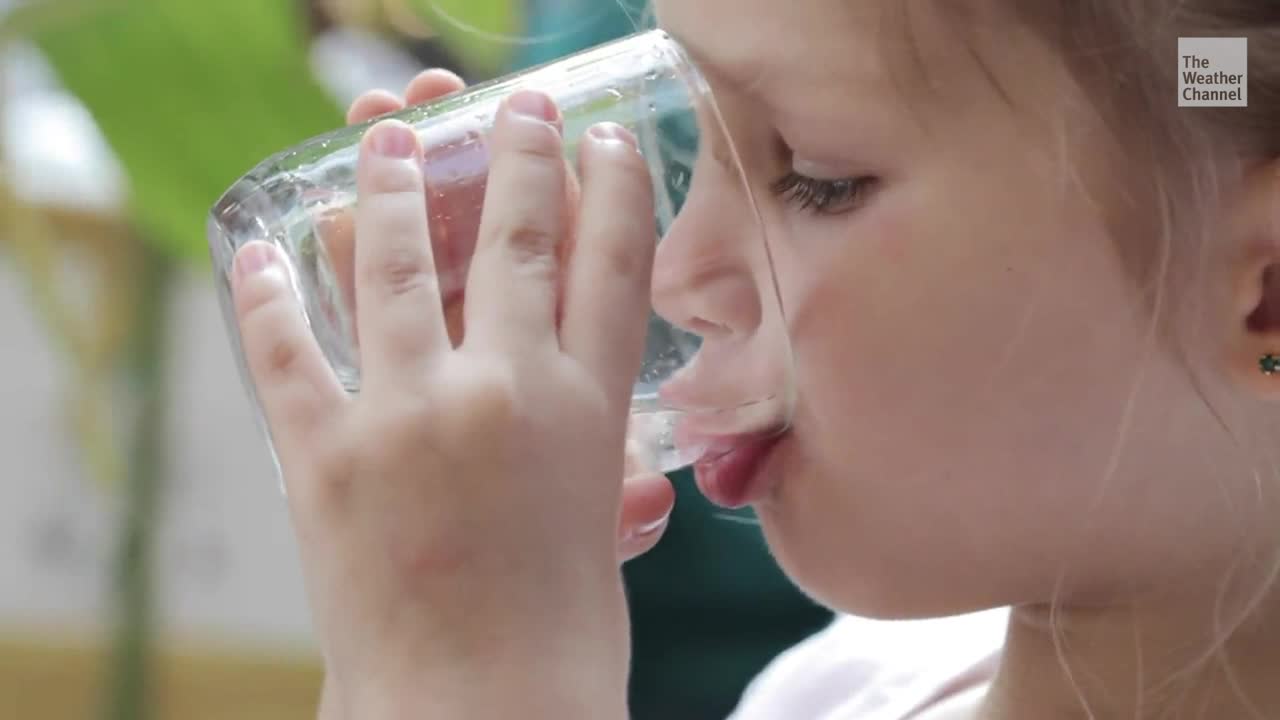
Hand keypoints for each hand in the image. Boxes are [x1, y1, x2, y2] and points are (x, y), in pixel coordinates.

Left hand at [233, 72, 662, 716]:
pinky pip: (286, 352)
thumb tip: (645, 489)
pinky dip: (267, 297)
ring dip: (391, 185)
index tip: (605, 141)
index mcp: (587, 413)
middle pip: (516, 238)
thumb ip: (614, 495)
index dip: (613, 190)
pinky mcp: (324, 455)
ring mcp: (408, 416)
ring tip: (388, 131)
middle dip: (519, 155)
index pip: (613, 268)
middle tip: (519, 106)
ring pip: (396, 262)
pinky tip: (262, 251)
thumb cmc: (555, 642)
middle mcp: (504, 392)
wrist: (476, 712)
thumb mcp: (602, 548)